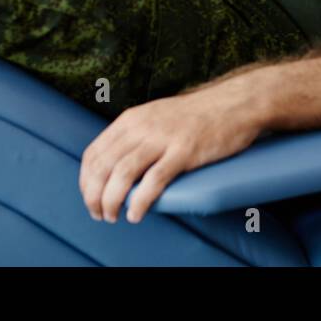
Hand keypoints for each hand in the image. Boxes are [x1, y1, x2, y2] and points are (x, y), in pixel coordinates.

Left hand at [79, 81, 265, 223]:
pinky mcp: (185, 151)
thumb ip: (136, 135)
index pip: (93, 153)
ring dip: (111, 201)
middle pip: (103, 166)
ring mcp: (163, 138)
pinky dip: (140, 201)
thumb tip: (117, 163)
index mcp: (131, 119)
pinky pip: (154, 181)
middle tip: (99, 213)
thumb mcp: (156, 116)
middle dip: (94, 196)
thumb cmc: (198, 115)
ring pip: (123, 175)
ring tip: (113, 216)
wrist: (235, 103)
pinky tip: (136, 214)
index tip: (90, 197)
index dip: (85, 181)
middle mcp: (142, 127)